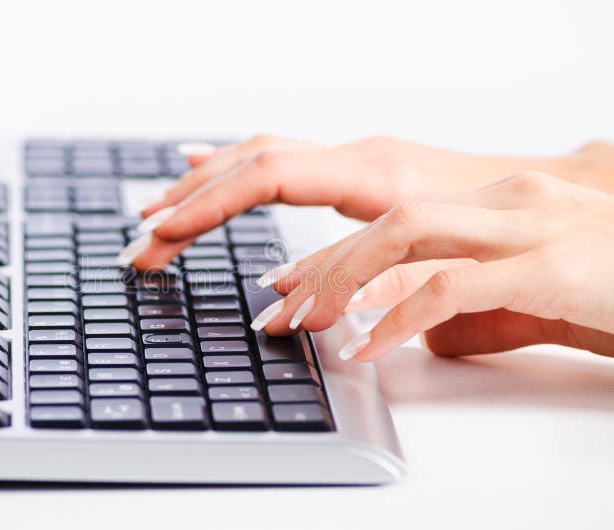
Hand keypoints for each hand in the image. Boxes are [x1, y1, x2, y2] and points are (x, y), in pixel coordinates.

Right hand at [124, 134, 590, 267]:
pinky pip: (284, 160)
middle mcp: (360, 158)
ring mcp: (358, 159)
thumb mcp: (440, 272)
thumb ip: (363, 283)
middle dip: (188, 203)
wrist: (559, 204)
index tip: (161, 233)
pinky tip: (204, 166)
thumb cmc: (511, 242)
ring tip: (157, 211)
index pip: (266, 176)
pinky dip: (237, 167)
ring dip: (204, 184)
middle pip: (250, 164)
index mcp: (376, 178)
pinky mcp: (359, 170)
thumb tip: (290, 301)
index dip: (206, 204)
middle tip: (141, 240)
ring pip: (261, 155)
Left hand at [252, 172, 613, 360]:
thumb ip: (468, 304)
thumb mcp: (528, 293)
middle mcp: (504, 201)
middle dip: (321, 266)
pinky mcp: (551, 265)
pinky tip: (368, 347)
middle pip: (386, 223)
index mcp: (494, 202)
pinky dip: (399, 317)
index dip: (331, 252)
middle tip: (275, 311)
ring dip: (346, 281)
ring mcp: (528, 226)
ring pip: (408, 236)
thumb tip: (412, 331)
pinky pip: (453, 285)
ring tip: (305, 322)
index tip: (284, 283)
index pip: (391, 223)